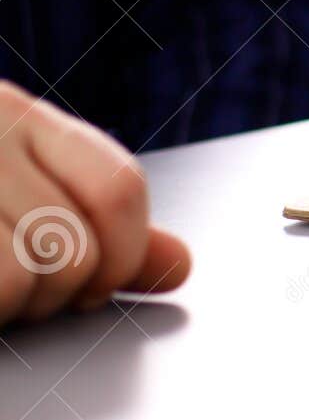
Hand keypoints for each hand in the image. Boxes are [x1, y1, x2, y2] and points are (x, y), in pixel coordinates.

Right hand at [0, 83, 189, 326]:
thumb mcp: (18, 197)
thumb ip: (98, 226)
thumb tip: (180, 264)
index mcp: (17, 116)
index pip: (120, 187)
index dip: (123, 254)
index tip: (93, 287)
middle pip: (82, 242)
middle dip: (61, 292)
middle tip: (17, 293)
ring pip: (41, 269)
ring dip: (18, 303)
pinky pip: (2, 282)